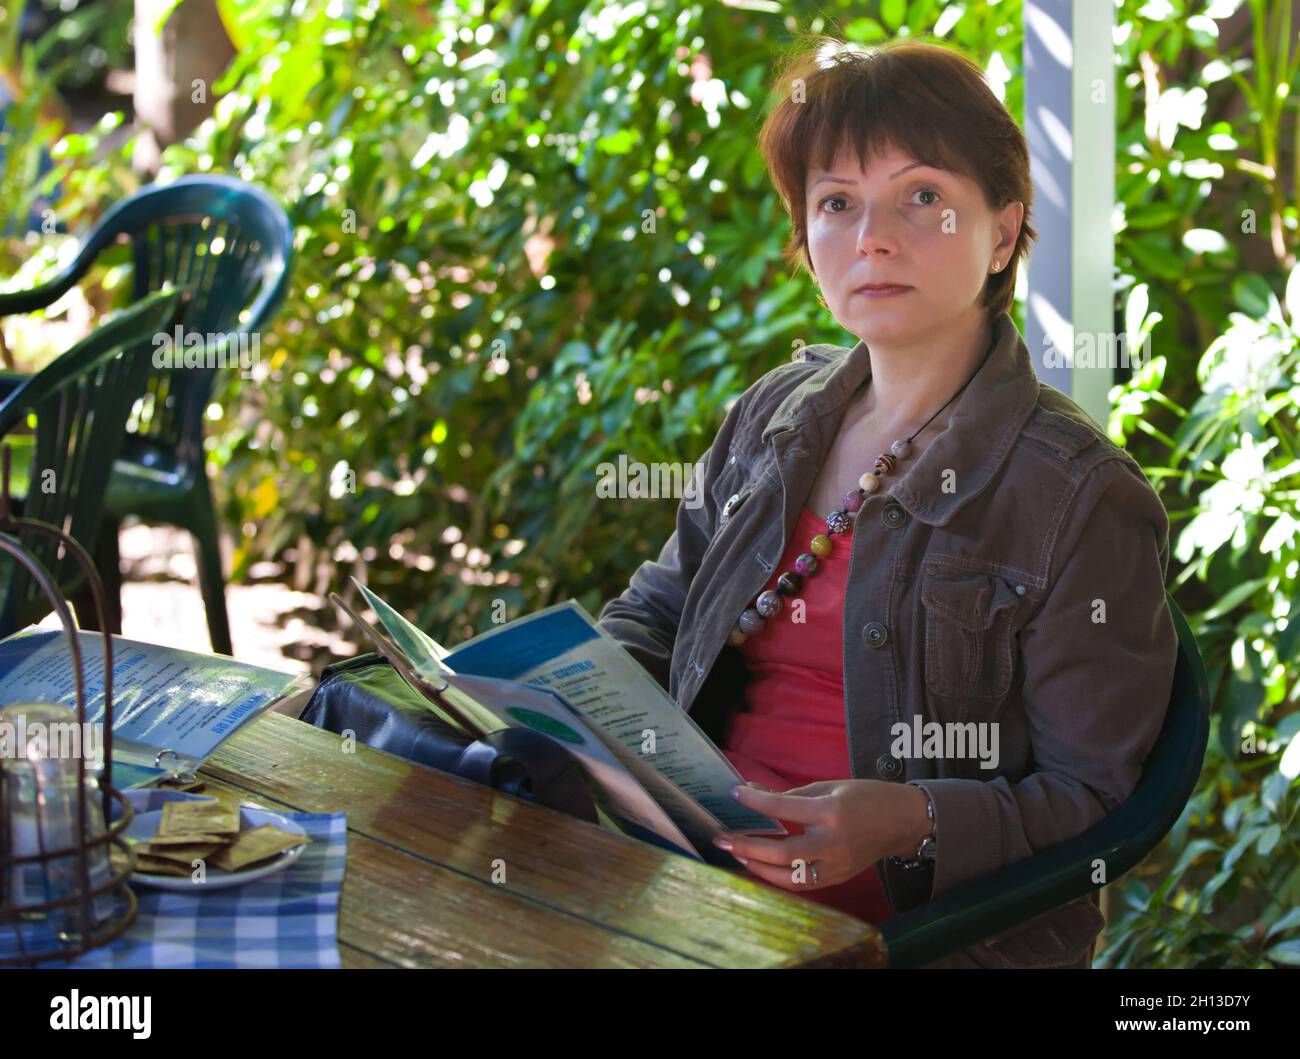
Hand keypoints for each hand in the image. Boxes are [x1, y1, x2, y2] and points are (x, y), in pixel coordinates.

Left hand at [714, 780, 929, 891]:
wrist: (902, 822)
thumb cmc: (867, 797)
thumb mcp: (831, 786)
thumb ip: (794, 795)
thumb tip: (757, 793)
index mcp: (831, 812)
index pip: (784, 809)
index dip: (756, 802)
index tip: (735, 794)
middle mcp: (832, 843)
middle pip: (782, 852)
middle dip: (749, 846)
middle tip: (723, 838)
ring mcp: (836, 865)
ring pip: (790, 875)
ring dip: (759, 866)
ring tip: (737, 853)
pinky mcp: (838, 878)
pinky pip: (803, 883)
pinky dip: (778, 876)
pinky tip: (761, 866)